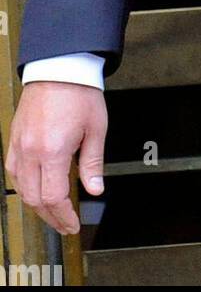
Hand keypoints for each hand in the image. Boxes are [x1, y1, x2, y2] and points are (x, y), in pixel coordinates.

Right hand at [4, 81, 106, 234]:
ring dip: (36, 204)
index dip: (63, 216)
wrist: (60, 67)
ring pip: (21, 188)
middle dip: (51, 217)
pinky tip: (37, 189)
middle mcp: (31, 151)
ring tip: (53, 211)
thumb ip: (93, 163)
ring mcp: (19, 145)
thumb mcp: (96, 129)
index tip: (72, 224)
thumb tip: (95, 189)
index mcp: (53, 150)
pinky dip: (25, 186)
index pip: (53, 197)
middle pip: (34, 199)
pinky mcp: (14, 139)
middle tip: (65, 224)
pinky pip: (14, 172)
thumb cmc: (79, 93)